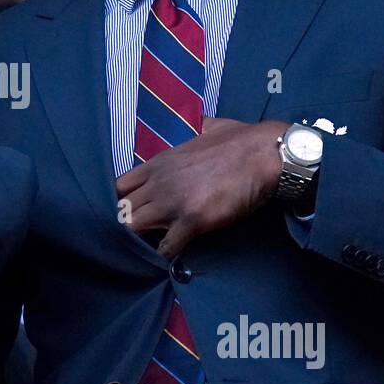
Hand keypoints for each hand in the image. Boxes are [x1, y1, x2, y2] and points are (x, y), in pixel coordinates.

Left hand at [116, 118, 287, 258]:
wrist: (264, 154)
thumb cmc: (241, 140)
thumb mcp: (210, 127)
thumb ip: (198, 129)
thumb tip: (204, 124)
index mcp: (158, 163)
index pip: (118, 186)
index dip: (120, 202)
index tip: (129, 212)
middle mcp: (159, 182)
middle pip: (121, 209)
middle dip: (126, 224)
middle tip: (138, 236)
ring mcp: (172, 202)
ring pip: (133, 228)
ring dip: (139, 240)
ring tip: (149, 248)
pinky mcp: (192, 220)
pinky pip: (166, 247)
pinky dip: (165, 256)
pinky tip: (170, 258)